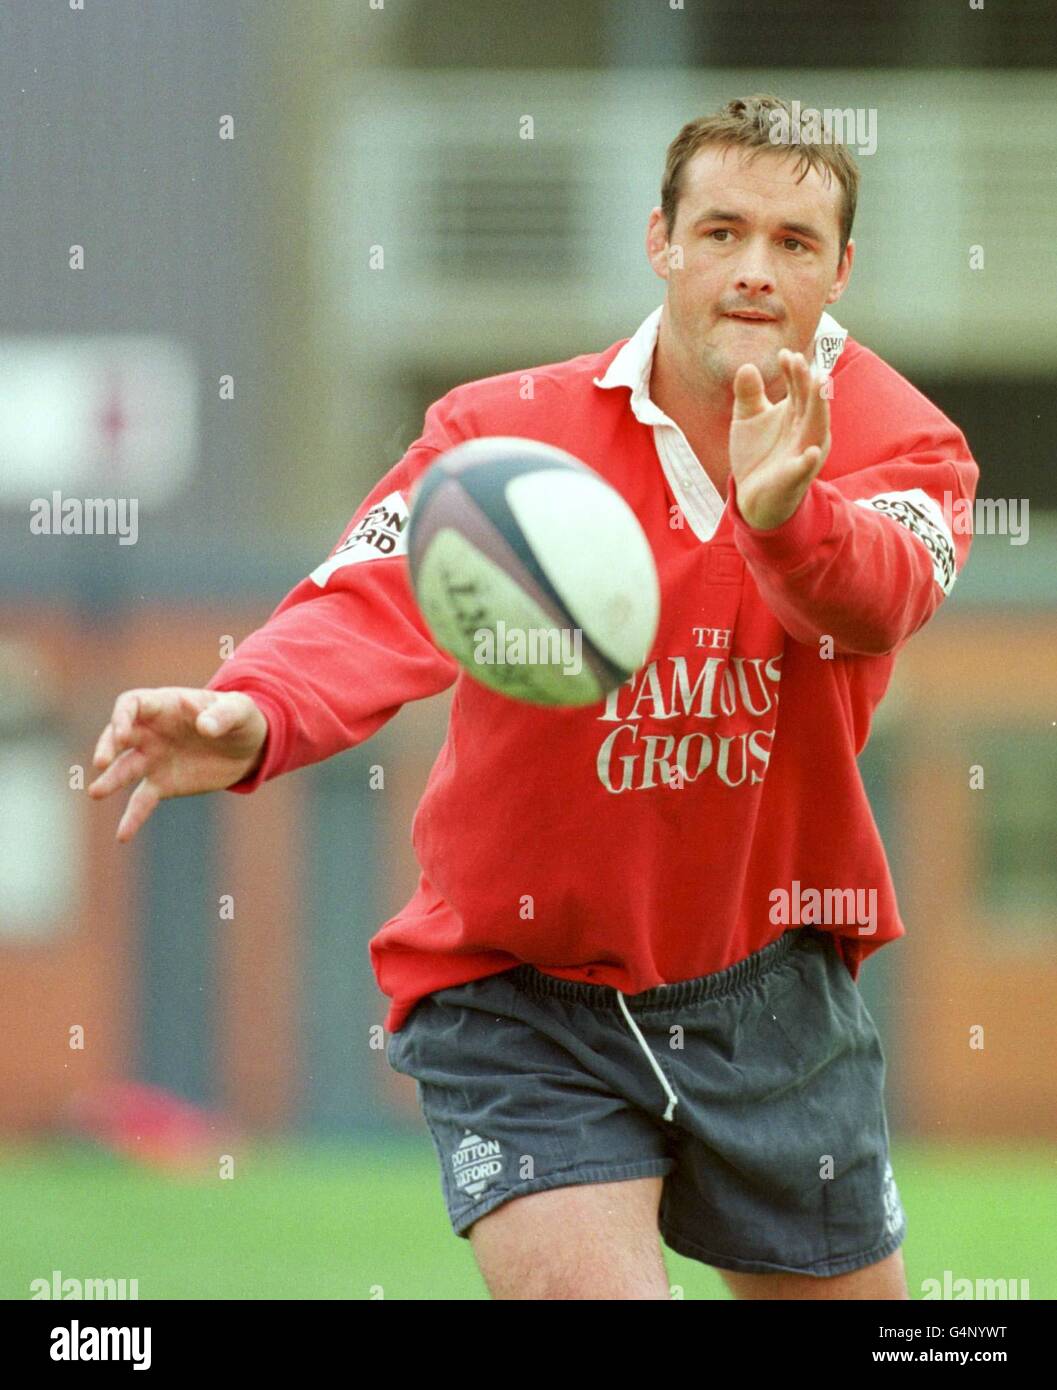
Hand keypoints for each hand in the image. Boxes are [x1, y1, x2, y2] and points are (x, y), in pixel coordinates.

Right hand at [87, 688, 268, 841]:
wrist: (249, 747)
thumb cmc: (241, 718)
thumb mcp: (240, 711)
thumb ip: (223, 716)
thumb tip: (204, 726)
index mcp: (166, 706)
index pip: (132, 704)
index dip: (122, 717)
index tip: (122, 734)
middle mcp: (151, 732)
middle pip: (119, 736)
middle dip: (108, 746)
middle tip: (101, 763)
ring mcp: (154, 759)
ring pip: (125, 769)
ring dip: (110, 781)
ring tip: (96, 793)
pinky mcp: (162, 784)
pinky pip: (142, 801)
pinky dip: (132, 818)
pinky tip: (122, 835)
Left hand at [729, 348, 830, 530]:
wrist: (751, 495)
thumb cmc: (757, 454)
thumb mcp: (747, 419)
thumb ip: (748, 394)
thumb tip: (746, 365)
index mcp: (797, 413)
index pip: (799, 387)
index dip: (793, 370)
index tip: (783, 354)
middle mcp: (806, 430)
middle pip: (810, 401)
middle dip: (806, 381)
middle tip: (799, 360)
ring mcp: (803, 453)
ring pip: (816, 428)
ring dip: (818, 407)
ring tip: (818, 384)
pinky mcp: (794, 477)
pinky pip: (804, 468)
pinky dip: (809, 460)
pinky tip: (812, 451)